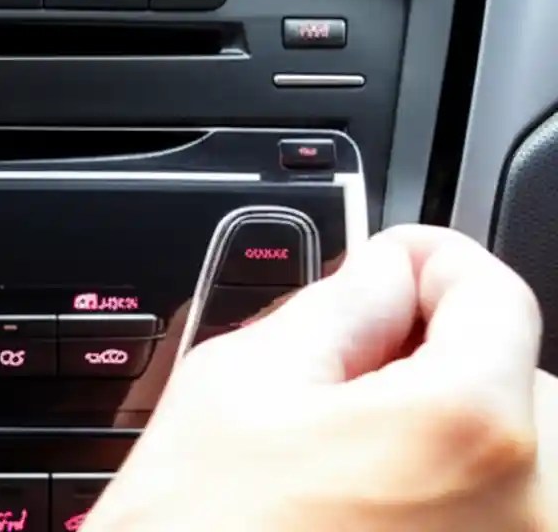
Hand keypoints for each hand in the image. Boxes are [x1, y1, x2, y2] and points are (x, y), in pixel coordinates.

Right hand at [85, 225, 553, 530]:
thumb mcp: (238, 383)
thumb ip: (337, 305)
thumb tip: (386, 277)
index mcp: (467, 426)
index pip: (492, 293)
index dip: (431, 261)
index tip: (396, 262)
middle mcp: (533, 510)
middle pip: (513, 378)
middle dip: (437, 354)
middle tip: (348, 369)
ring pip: (516, 458)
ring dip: (449, 433)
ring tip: (348, 457)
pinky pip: (499, 518)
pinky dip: (454, 499)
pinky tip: (369, 510)